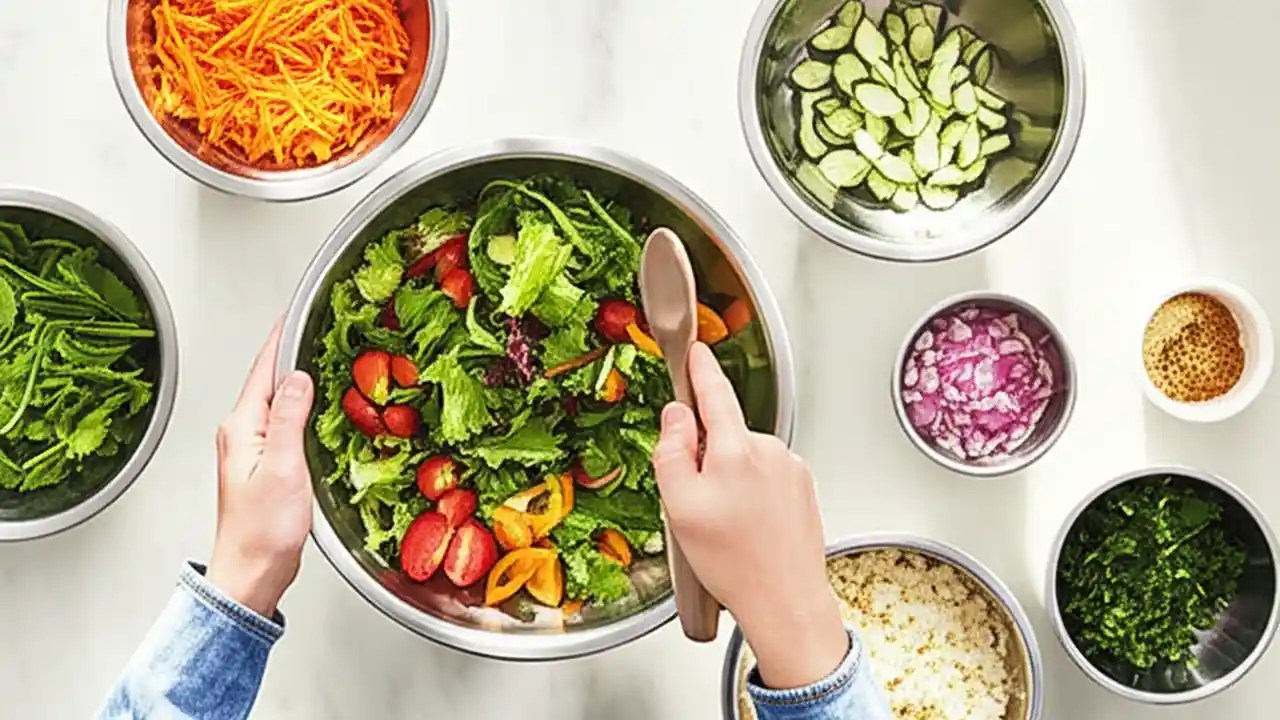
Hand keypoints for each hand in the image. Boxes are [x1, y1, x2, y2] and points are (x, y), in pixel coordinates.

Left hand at [207, 323, 314, 617]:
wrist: (251, 574)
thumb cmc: (262, 532)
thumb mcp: (282, 466)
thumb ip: (288, 417)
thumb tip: (297, 376)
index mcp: (241, 427)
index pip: (263, 368)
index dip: (282, 337)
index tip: (297, 311)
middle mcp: (241, 433)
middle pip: (269, 378)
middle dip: (294, 350)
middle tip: (322, 326)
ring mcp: (252, 448)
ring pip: (278, 399)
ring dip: (300, 377)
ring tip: (326, 357)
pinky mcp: (265, 463)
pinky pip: (286, 421)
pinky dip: (304, 406)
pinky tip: (321, 407)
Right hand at [653, 344, 846, 689]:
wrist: (785, 601)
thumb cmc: (733, 562)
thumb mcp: (679, 505)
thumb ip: (671, 451)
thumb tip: (677, 417)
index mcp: (736, 448)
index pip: (715, 393)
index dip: (701, 369)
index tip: (696, 352)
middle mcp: (770, 451)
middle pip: (725, 434)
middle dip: (706, 457)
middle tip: (697, 504)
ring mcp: (790, 470)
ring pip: (744, 460)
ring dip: (729, 481)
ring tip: (725, 528)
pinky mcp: (803, 490)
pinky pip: (765, 479)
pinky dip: (750, 496)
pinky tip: (746, 531)